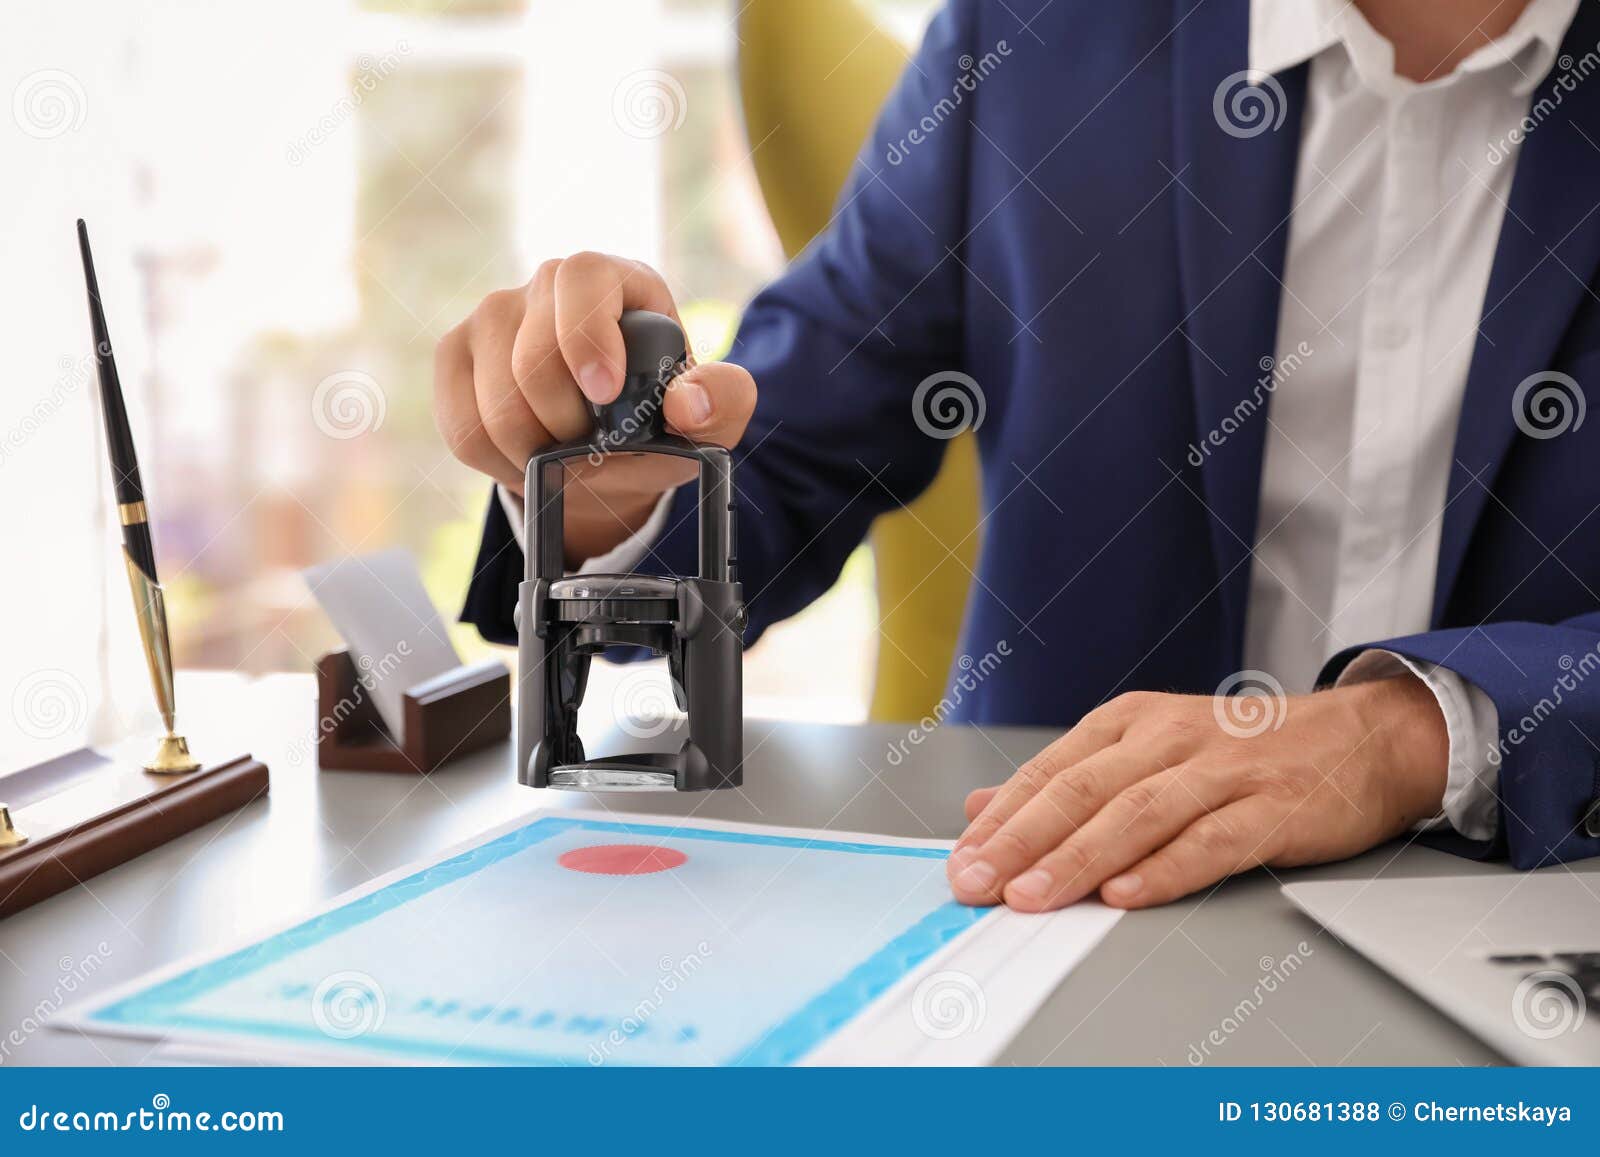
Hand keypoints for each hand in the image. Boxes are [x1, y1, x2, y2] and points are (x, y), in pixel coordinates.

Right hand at [433, 253, 756, 563]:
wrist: (608, 450)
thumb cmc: (660, 421)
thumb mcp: (709, 416)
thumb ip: (722, 402)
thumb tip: (688, 404)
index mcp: (616, 280)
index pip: (583, 277)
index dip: (586, 335)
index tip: (605, 393)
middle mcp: (547, 284)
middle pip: (529, 354)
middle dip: (563, 423)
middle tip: (591, 450)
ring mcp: (494, 315)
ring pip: (491, 395)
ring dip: (531, 449)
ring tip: (562, 460)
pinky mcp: (456, 354)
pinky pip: (460, 421)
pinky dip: (494, 460)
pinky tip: (523, 461)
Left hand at [948, 675, 1448, 909]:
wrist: (1361, 738)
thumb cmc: (1247, 751)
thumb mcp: (1147, 748)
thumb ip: (1067, 779)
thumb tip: (983, 806)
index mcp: (1131, 722)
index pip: (1050, 772)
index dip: (1001, 819)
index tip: (961, 860)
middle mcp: (1169, 739)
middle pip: (1082, 791)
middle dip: (1021, 841)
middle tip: (977, 881)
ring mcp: (1222, 772)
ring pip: (1136, 816)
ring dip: (1077, 859)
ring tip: (1032, 896)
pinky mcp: (1272, 808)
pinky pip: (1210, 841)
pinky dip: (1165, 869)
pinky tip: (1125, 895)